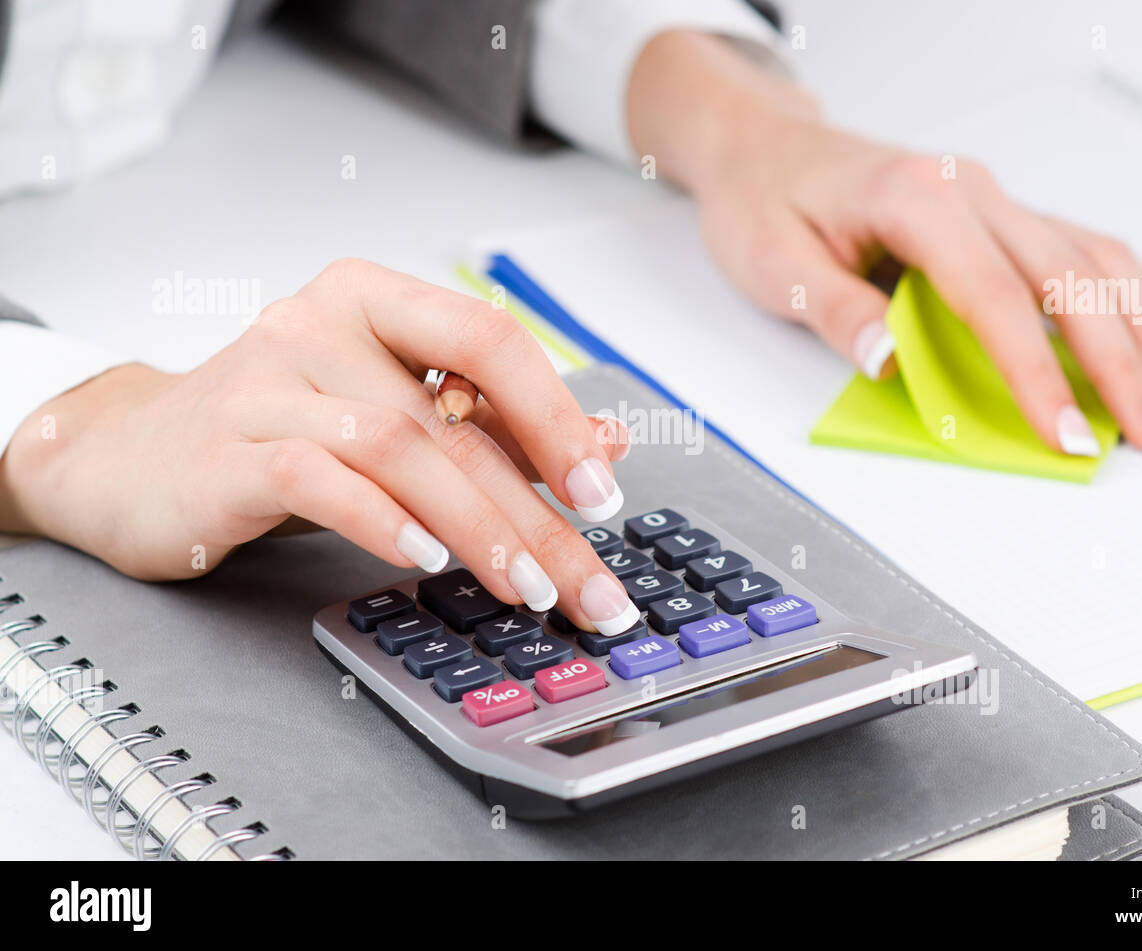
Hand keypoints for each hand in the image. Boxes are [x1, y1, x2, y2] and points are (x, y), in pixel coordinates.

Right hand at [0, 260, 639, 634]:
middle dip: (534, 511)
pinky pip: (319, 479)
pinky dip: (382, 521)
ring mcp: (267, 381)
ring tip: (523, 587)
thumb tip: (606, 446)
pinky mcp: (226, 448)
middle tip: (582, 581)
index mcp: (373, 301)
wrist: (129, 459)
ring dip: (475, 527)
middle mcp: (318, 323)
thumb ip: (490, 427)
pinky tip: (427, 560)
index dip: (555, 415)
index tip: (601, 492)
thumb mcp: (390, 416)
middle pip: (453, 418)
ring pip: (398, 448)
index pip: (487, 339)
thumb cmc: (274, 434)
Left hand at [628, 32, 1141, 454]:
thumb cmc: (766, 200)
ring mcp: (990, 198)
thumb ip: (836, 312)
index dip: (1037, 374)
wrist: (765, 148)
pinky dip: (1127, 292)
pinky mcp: (997, 214)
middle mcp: (969, 190)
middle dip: (1119, 363)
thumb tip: (890, 361)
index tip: (1063, 433)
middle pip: (1069, 280)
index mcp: (917, 198)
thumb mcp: (774, 264)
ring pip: (1091, 260)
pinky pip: (1081, 248)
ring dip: (1139, 330)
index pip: (995, 299)